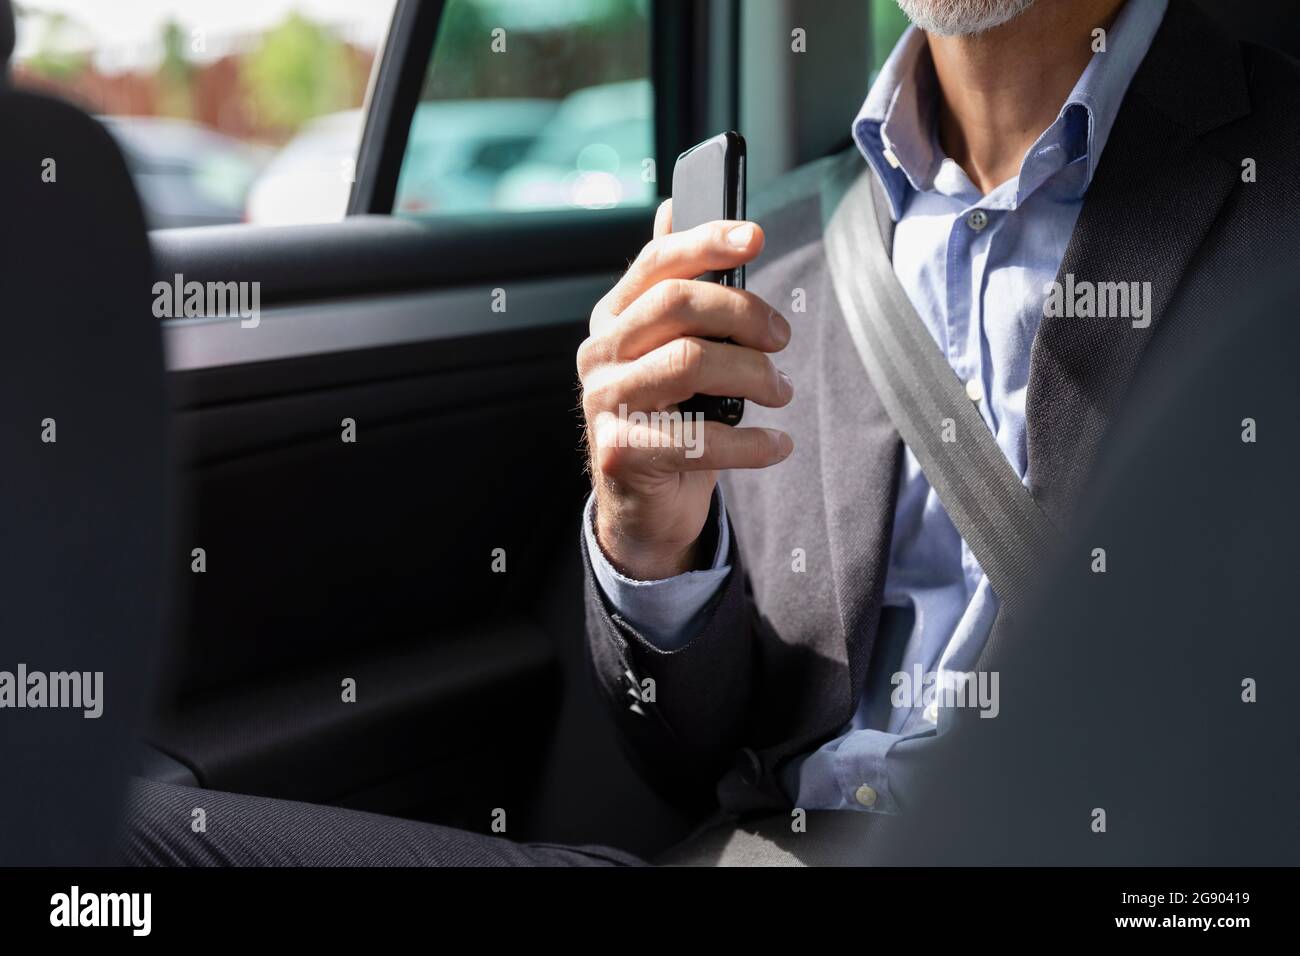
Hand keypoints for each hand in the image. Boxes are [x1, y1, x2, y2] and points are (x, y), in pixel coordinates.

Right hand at [578, 200, 793, 580]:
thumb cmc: (670, 418)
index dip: (706, 241)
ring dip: (753, 375)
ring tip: (781, 390)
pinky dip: (752, 443)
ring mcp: (604, 402)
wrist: (645, 505)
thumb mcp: (673, 348)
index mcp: (613, 318)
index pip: (657, 262)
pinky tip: (778, 444)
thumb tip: (675, 206)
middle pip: (677, 305)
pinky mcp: (621, 452)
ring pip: (689, 363)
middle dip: (743, 313)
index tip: (756, 236)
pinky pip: (698, 437)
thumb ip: (674, 287)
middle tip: (781, 338)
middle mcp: (599, 353)